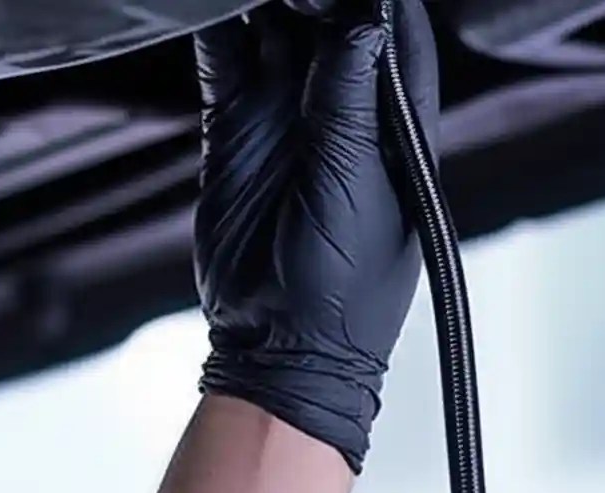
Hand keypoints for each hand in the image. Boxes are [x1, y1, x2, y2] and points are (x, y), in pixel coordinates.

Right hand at [193, 0, 438, 472]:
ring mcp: (288, 124)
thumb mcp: (355, 181)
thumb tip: (364, 20)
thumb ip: (349, 98)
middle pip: (331, 23)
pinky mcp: (238, 137)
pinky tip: (207, 10)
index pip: (397, 38)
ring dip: (264, 4)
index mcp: (396, 128)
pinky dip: (215, 34)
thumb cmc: (345, 287)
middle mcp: (344, 116)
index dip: (379, 3)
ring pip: (276, 35)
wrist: (280, 346)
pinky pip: (225, 68)